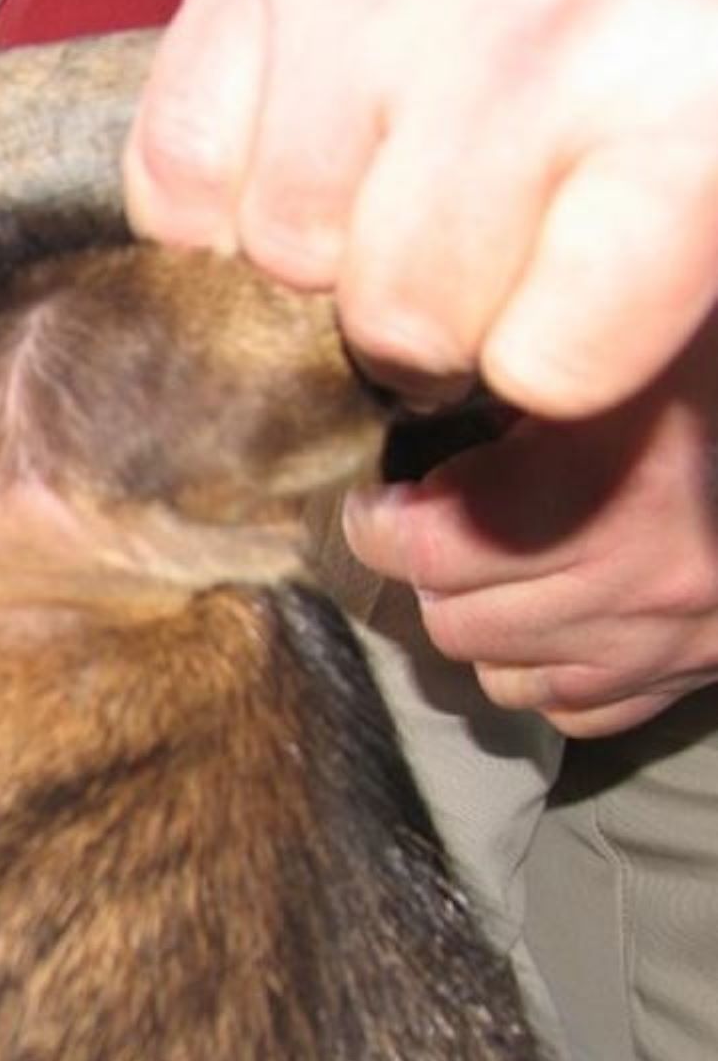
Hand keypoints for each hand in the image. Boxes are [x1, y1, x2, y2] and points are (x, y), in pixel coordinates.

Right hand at [122, 0, 717, 419]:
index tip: (549, 306)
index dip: (537, 358)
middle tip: (451, 245)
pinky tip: (282, 142)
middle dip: (416, 316)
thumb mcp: (703, 134)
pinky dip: (211, 193)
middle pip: (400, 320)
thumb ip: (643, 308)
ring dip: (312, 246)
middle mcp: (531, 33)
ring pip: (280, 253)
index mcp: (688, 94)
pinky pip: (175, 175)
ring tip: (372, 171)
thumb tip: (524, 460)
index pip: (553, 366)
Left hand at [342, 328, 717, 736]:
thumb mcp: (645, 351)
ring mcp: (666, 640)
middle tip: (429, 522)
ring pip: (501, 672)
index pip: (427, 546)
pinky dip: (545, 670)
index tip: (374, 497)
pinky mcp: (693, 674)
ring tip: (484, 566)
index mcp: (613, 488)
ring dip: (478, 622)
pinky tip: (552, 618)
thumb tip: (442, 357)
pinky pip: (575, 709)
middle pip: (453, 617)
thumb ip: (546, 355)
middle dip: (426, 570)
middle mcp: (633, 580)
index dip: (377, 522)